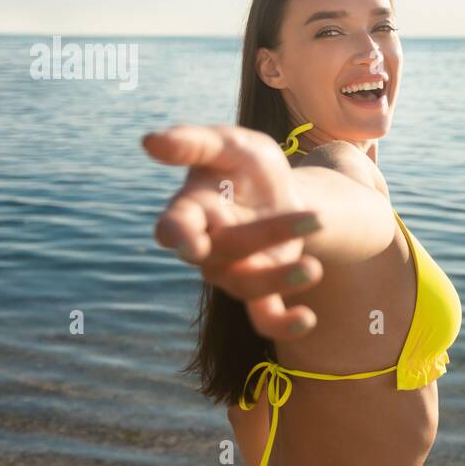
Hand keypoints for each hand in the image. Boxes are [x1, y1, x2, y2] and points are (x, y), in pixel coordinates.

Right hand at [142, 123, 324, 339]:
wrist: (282, 190)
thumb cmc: (246, 164)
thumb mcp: (231, 144)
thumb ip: (195, 142)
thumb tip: (150, 140)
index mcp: (193, 209)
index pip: (175, 226)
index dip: (179, 236)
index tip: (191, 244)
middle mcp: (208, 248)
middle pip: (227, 250)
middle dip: (268, 235)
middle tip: (314, 218)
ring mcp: (233, 272)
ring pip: (248, 286)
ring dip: (281, 278)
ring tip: (314, 268)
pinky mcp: (261, 292)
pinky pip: (265, 317)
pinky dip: (284, 325)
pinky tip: (308, 320)